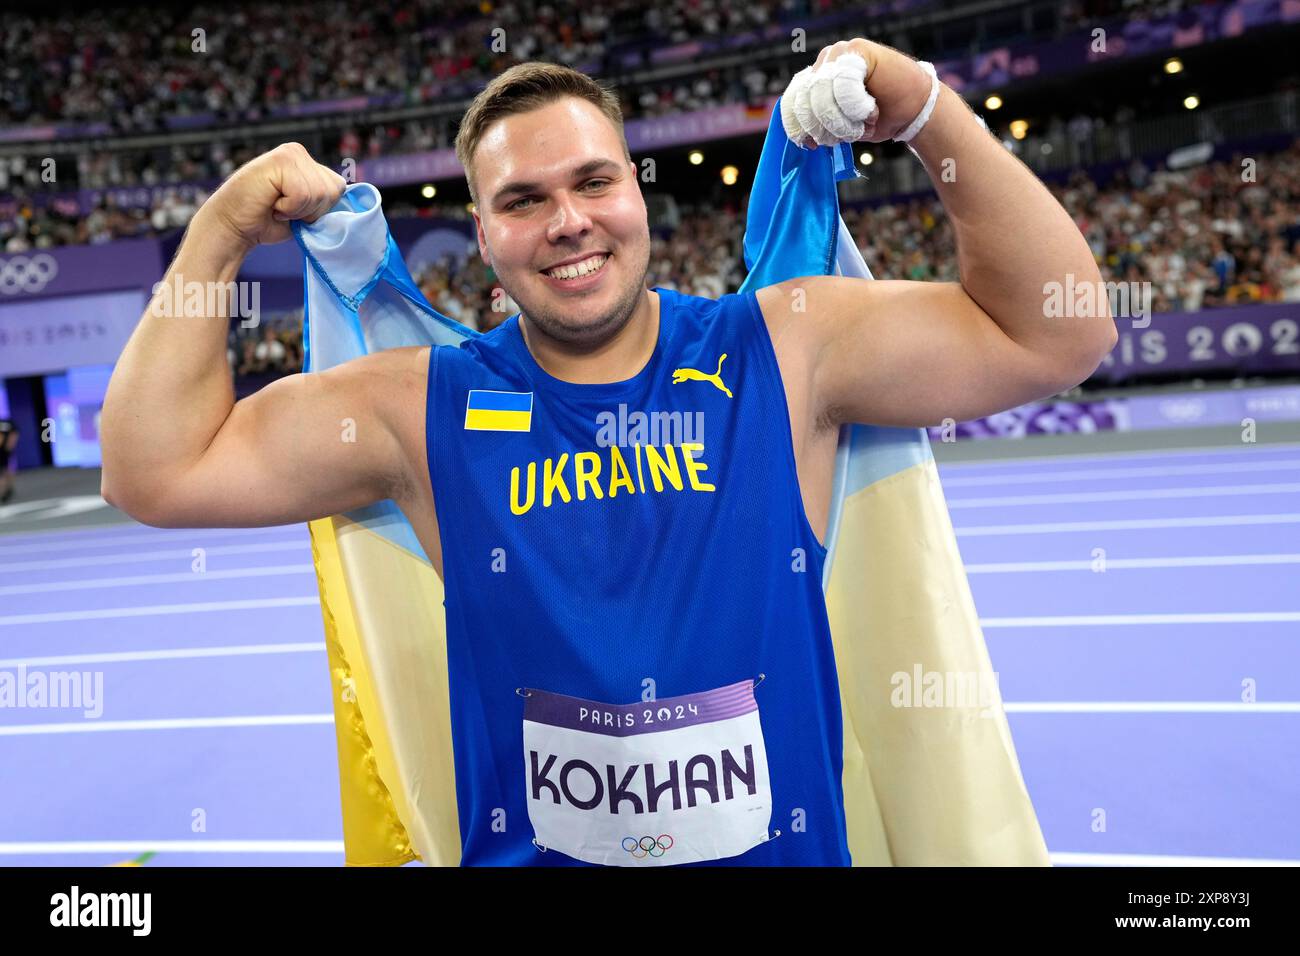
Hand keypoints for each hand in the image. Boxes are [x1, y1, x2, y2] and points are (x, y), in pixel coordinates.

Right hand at [196, 142, 347, 250]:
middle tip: (282, 208)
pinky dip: (288, 207)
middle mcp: (300, 153)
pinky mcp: (281, 160)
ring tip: (276, 205)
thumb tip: (355, 207)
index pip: (338, 188)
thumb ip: (324, 202)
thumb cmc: (267, 221)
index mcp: (309, 163)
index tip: (294, 211)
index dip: (320, 209)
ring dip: (297, 210)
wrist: (233, 226)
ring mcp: (290, 154)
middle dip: (310, 210)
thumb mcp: (305, 211)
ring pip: (319, 194)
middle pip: (333, 191)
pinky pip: (304, 195)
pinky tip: (271, 202)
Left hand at [782, 38, 932, 146]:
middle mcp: (824, 63)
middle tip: (848, 135)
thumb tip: (802, 137)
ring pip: (823, 94)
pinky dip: (857, 106)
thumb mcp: (842, 127)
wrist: (915, 110)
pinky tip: (872, 110)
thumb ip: (819, 126)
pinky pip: (844, 84)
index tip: (809, 144)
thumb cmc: (880, 119)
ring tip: (863, 124)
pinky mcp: (857, 49)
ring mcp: (839, 52)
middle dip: (826, 127)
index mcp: (816, 80)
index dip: (797, 125)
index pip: (792, 100)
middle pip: (806, 101)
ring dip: (843, 120)